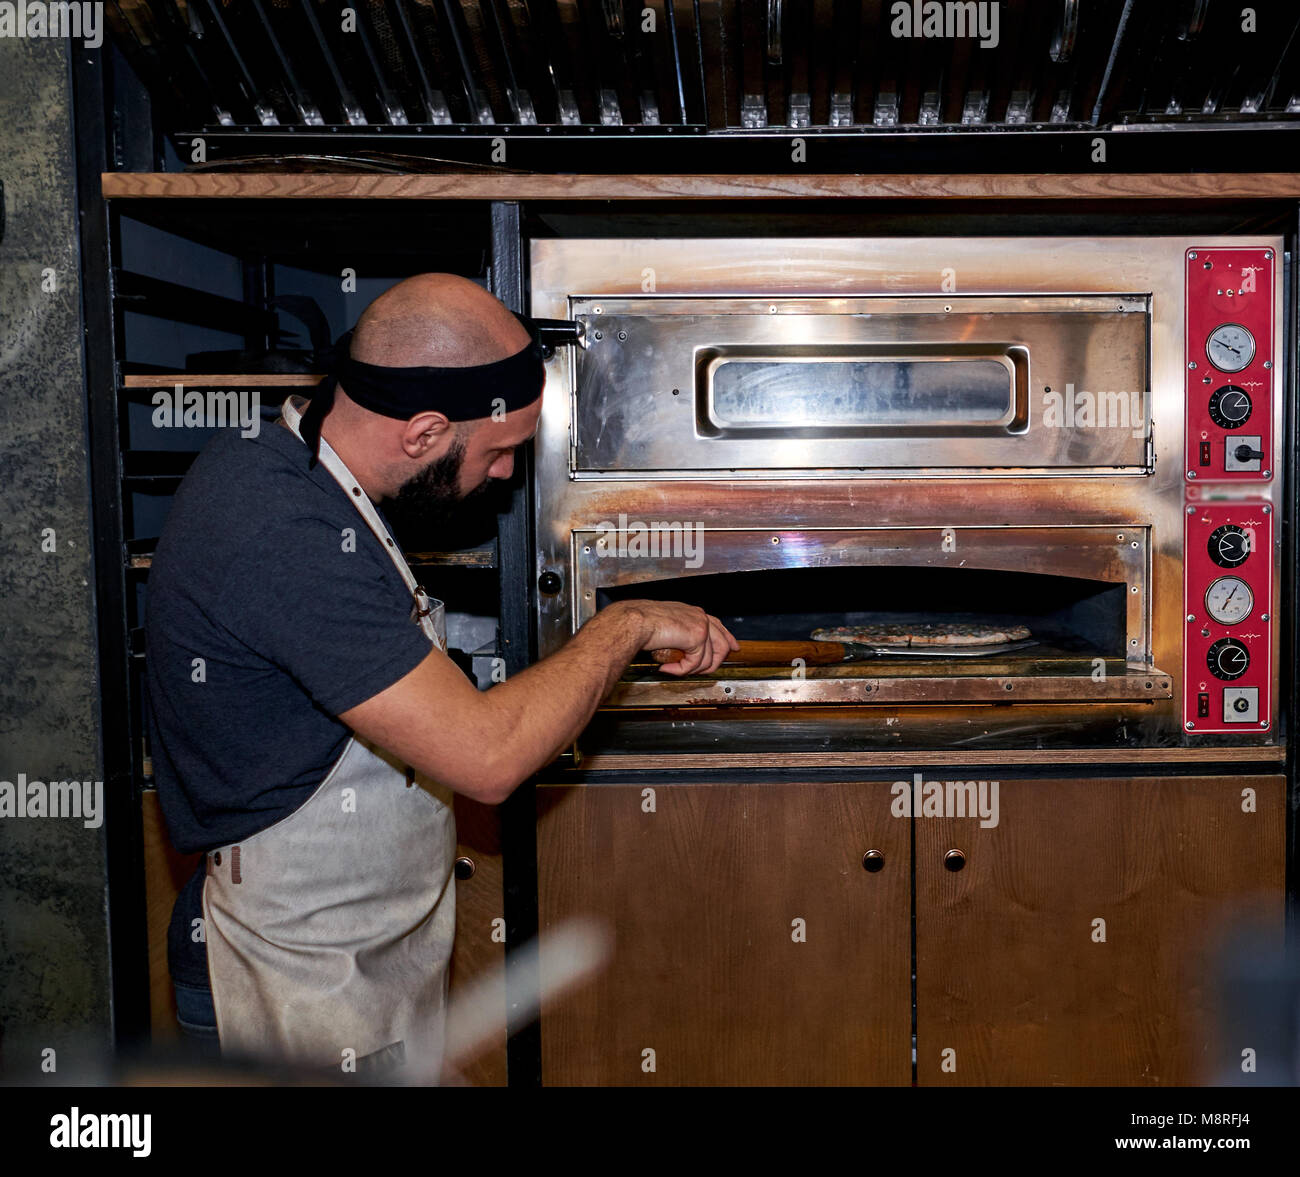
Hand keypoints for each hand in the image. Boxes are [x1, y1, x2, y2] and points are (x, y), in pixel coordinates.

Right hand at [621, 601, 738, 675]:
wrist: (634, 621)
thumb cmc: (641, 622)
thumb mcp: (666, 626)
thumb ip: (680, 635)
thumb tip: (684, 649)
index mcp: (693, 612)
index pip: (718, 626)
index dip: (728, 639)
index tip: (734, 648)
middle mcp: (700, 617)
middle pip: (722, 645)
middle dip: (713, 664)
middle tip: (695, 671)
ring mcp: (701, 626)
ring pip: (709, 659)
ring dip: (690, 669)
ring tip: (674, 668)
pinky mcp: (697, 637)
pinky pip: (695, 663)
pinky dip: (680, 670)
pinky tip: (667, 667)